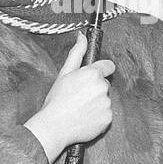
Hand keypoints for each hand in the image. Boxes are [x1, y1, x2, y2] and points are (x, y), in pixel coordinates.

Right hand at [24, 32, 114, 159]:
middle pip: (105, 84)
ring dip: (97, 103)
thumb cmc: (57, 100)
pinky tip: (85, 117)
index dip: (101, 70)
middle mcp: (102, 87)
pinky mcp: (108, 118)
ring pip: (105, 99)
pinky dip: (98, 116)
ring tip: (80, 108)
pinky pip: (106, 114)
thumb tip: (82, 37)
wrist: (54, 126)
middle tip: (79, 96)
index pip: (108, 66)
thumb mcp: (64, 73)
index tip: (95, 76)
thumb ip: (76, 53)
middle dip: (96, 88)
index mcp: (92, 74)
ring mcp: (106, 103)